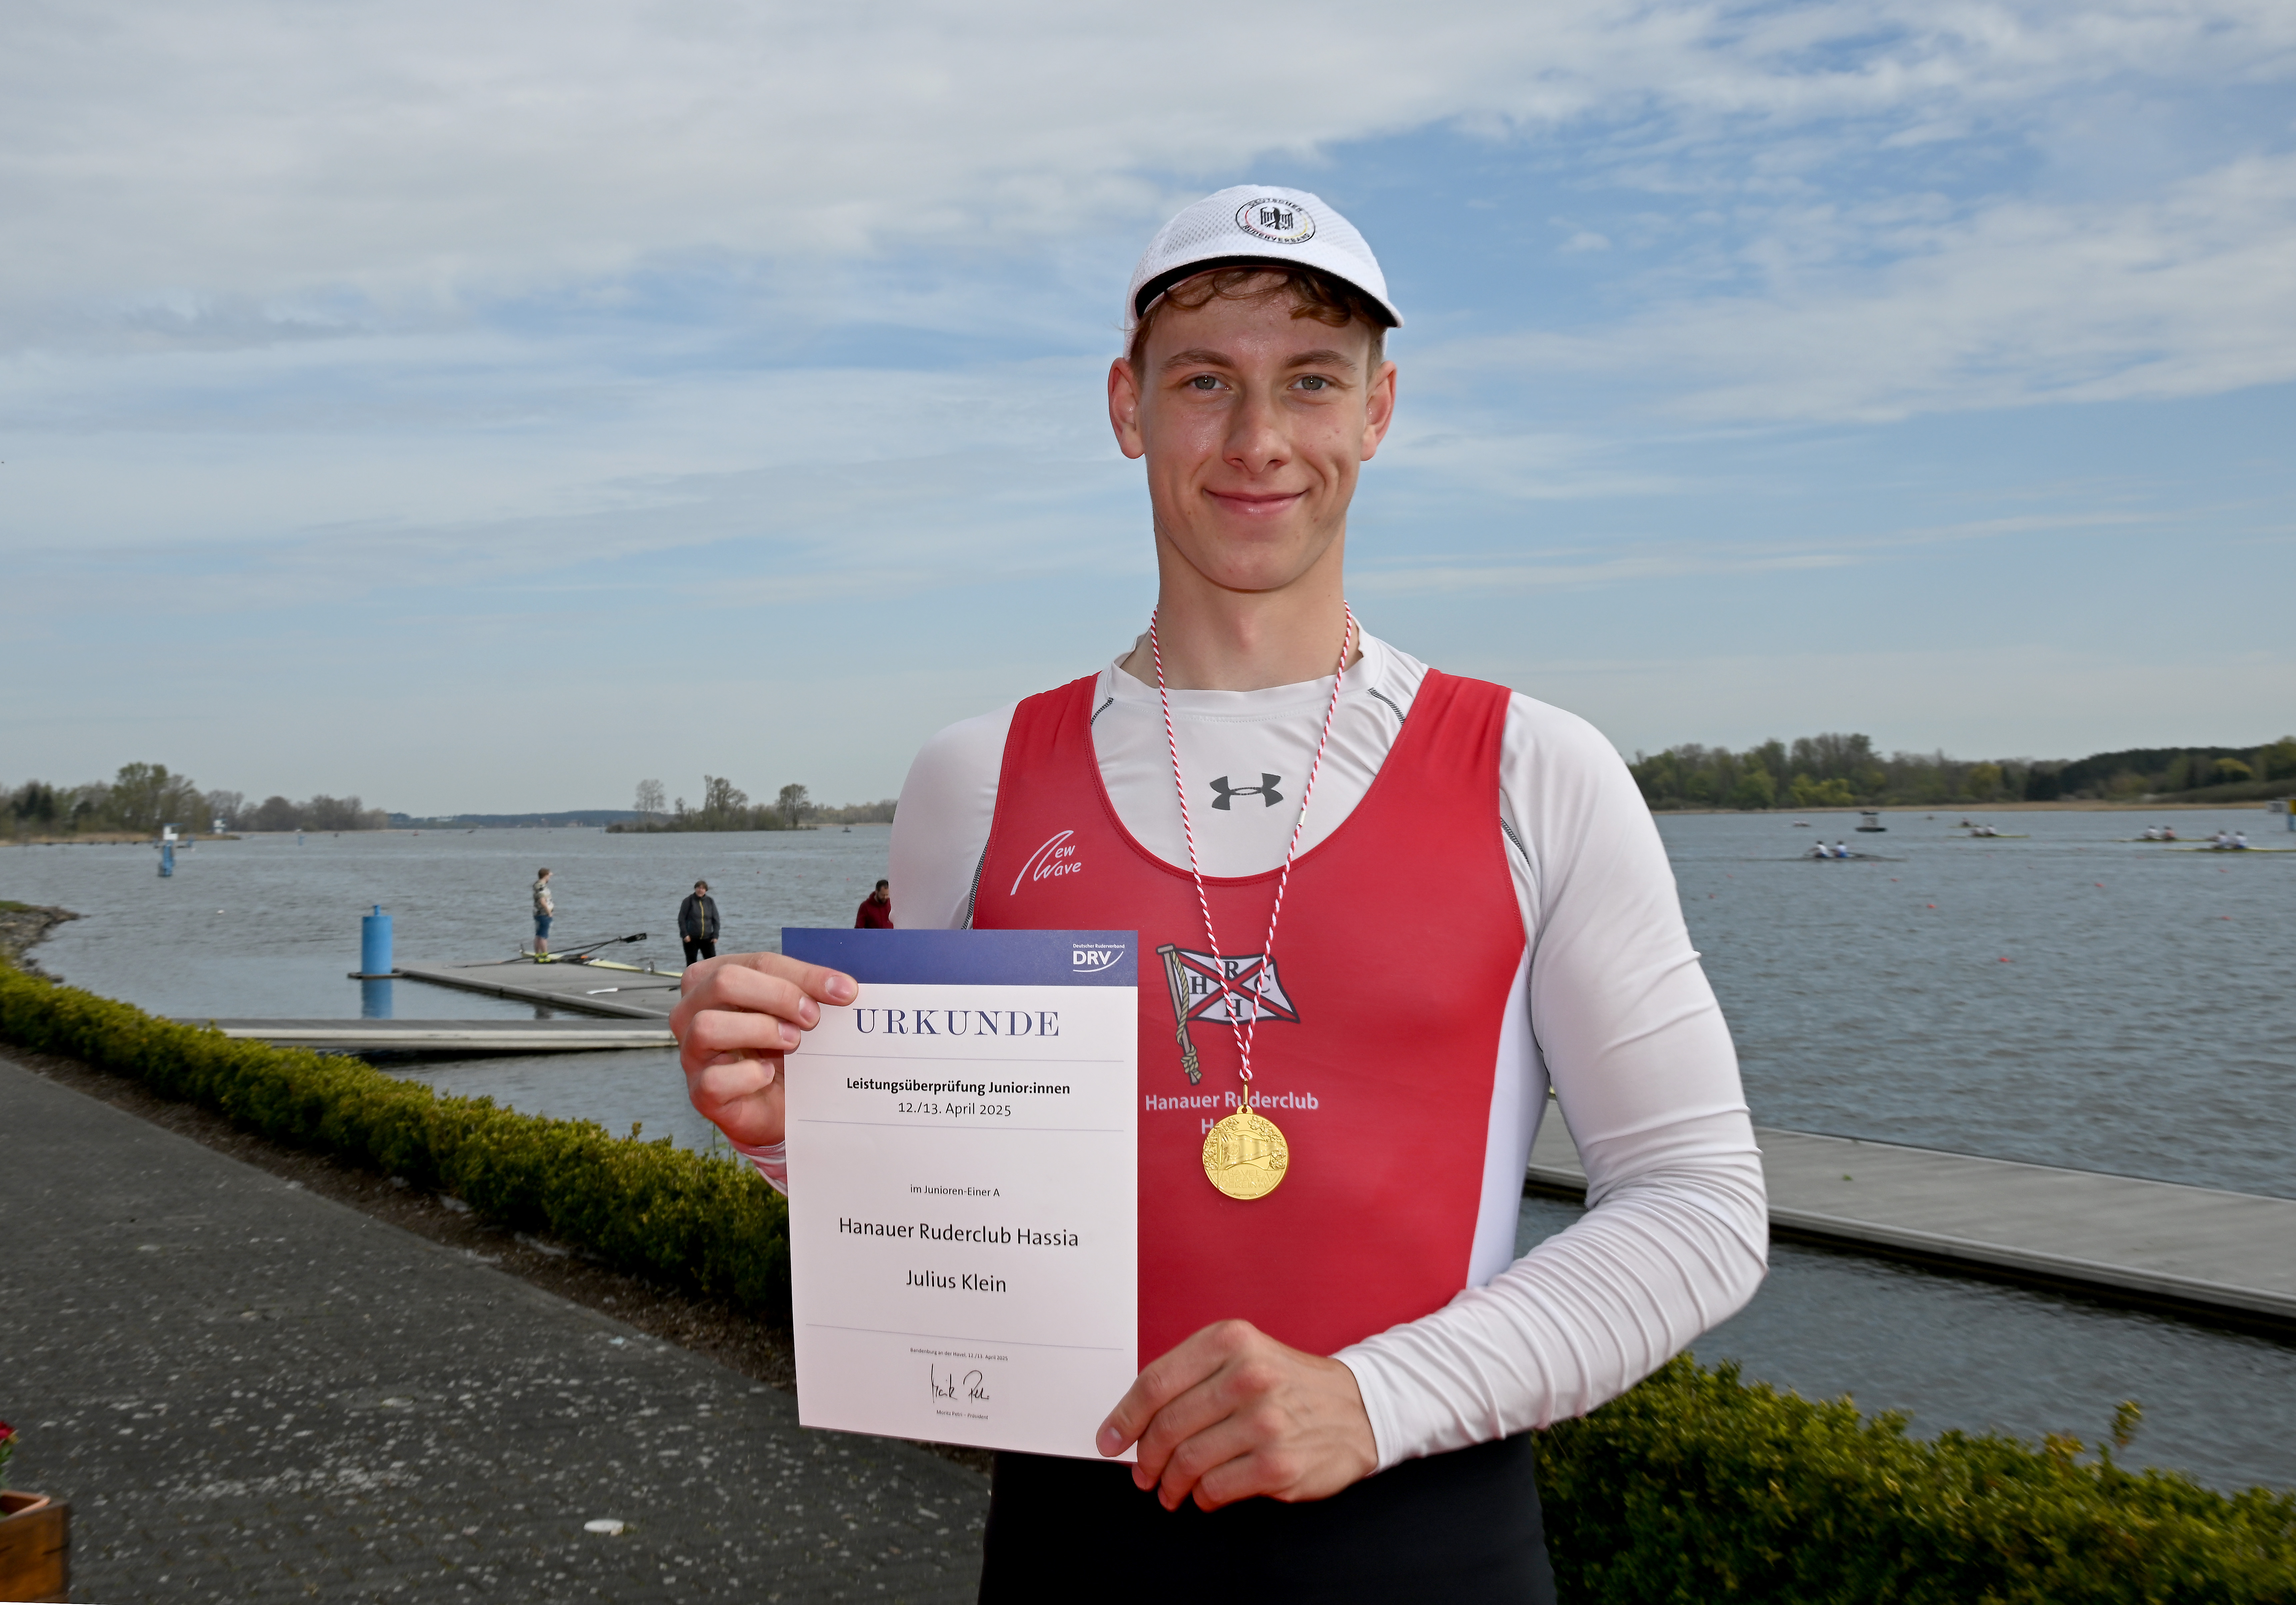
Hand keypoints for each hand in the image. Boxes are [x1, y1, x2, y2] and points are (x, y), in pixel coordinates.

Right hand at [669, 952, 856, 1147]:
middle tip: (812, 1018)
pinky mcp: (700, 1093)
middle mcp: (691, 1012)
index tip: (843, 991)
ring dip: (760, 1030)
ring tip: (793, 1043)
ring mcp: (691, 1054)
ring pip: (708, 1026)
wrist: (778, 1102)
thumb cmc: (780, 1050)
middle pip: (725, 982)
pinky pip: (715, 1079)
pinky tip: (768, 1074)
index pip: (757, 963)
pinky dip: (748, 1076)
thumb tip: (843, 988)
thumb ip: (810, 993)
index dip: (803, 975)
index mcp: (713, 980)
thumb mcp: (794, 1012)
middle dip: (778, 995)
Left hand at [1095, 1319, 1377, 1511]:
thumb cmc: (1287, 1383)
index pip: (1156, 1382)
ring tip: (1169, 1489)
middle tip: (1142, 1472)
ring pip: (1188, 1461)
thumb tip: (1132, 1420)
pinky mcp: (1279, 1463)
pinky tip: (1204, 1494)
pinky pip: (1217, 1488)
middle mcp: (1249, 1376)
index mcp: (1231, 1341)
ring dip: (1170, 1483)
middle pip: (1168, 1425)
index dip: (1124, 1416)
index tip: (1108, 1439)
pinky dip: (1202, 1497)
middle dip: (1145, 1457)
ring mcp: (1266, 1421)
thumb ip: (1192, 1377)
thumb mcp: (1243, 1355)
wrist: (1357, 1407)